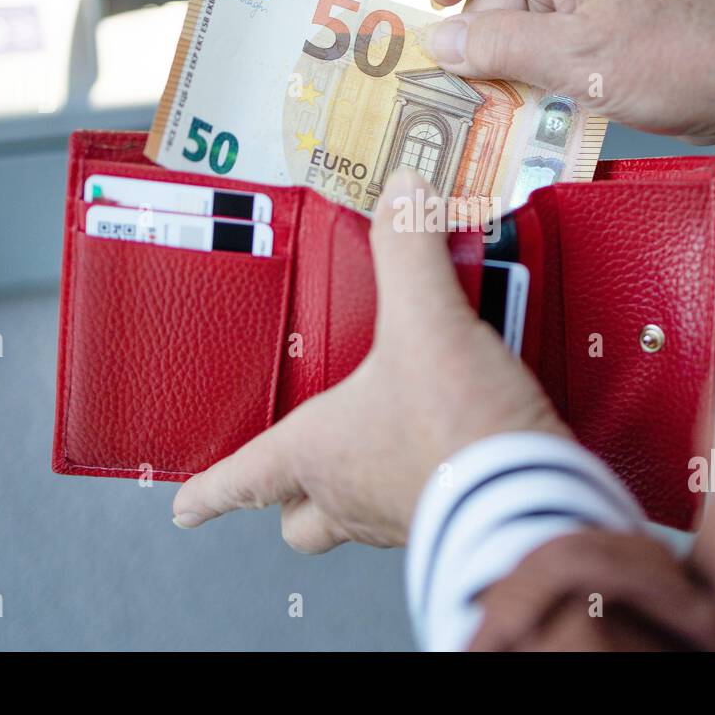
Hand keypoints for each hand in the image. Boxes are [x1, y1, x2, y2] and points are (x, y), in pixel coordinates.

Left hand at [172, 169, 570, 550]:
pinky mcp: (449, 521)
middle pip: (297, 520)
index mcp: (318, 451)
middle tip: (292, 475)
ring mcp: (397, 518)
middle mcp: (349, 496)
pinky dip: (418, 482)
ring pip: (354, 520)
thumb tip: (402, 193)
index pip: (242, 480)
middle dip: (289, 499)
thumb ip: (410, 250)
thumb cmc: (456, 428)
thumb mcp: (427, 322)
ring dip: (357, 486)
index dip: (208, 492)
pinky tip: (447, 446)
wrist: (530, 498)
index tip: (184, 507)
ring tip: (381, 437)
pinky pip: (415, 510)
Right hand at [424, 0, 714, 159]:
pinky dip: (543, 77)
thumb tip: (440, 42)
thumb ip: (500, 47)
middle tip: (468, 98)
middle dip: (481, 41)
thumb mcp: (576, 59)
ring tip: (507, 119)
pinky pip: (558, 46)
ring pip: (527, 25)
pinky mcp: (614, 30)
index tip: (441, 3)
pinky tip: (541, 117)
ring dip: (512, 70)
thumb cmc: (681, 57)